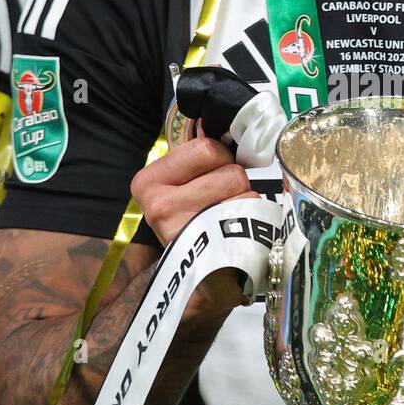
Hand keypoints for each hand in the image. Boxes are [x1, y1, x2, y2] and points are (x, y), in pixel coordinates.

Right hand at [130, 137, 258, 319]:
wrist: (198, 282)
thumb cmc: (198, 224)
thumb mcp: (186, 185)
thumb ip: (199, 155)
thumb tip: (219, 122)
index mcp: (148, 180)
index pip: (207, 147)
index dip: (222, 160)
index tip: (214, 177)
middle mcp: (158, 204)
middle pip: (231, 171)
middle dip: (237, 185)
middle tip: (223, 206)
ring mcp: (182, 229)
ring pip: (245, 193)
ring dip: (247, 206)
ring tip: (231, 223)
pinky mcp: (208, 250)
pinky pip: (251, 220)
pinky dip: (255, 227)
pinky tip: (238, 238)